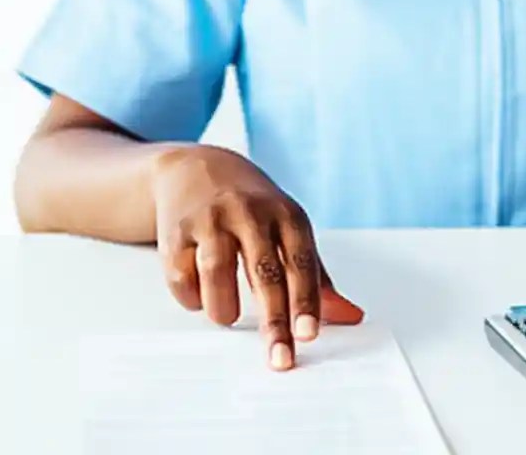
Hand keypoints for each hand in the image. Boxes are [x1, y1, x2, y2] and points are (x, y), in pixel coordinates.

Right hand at [151, 145, 363, 369]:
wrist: (193, 166)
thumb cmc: (251, 207)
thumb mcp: (289, 229)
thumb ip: (316, 276)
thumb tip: (350, 316)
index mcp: (286, 214)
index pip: (301, 262)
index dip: (306, 300)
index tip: (308, 334)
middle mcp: (249, 212)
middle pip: (264, 272)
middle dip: (273, 320)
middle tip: (280, 358)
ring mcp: (210, 218)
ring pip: (216, 270)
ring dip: (223, 306)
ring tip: (227, 317)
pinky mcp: (175, 229)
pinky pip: (180, 274)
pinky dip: (190, 296)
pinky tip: (199, 295)